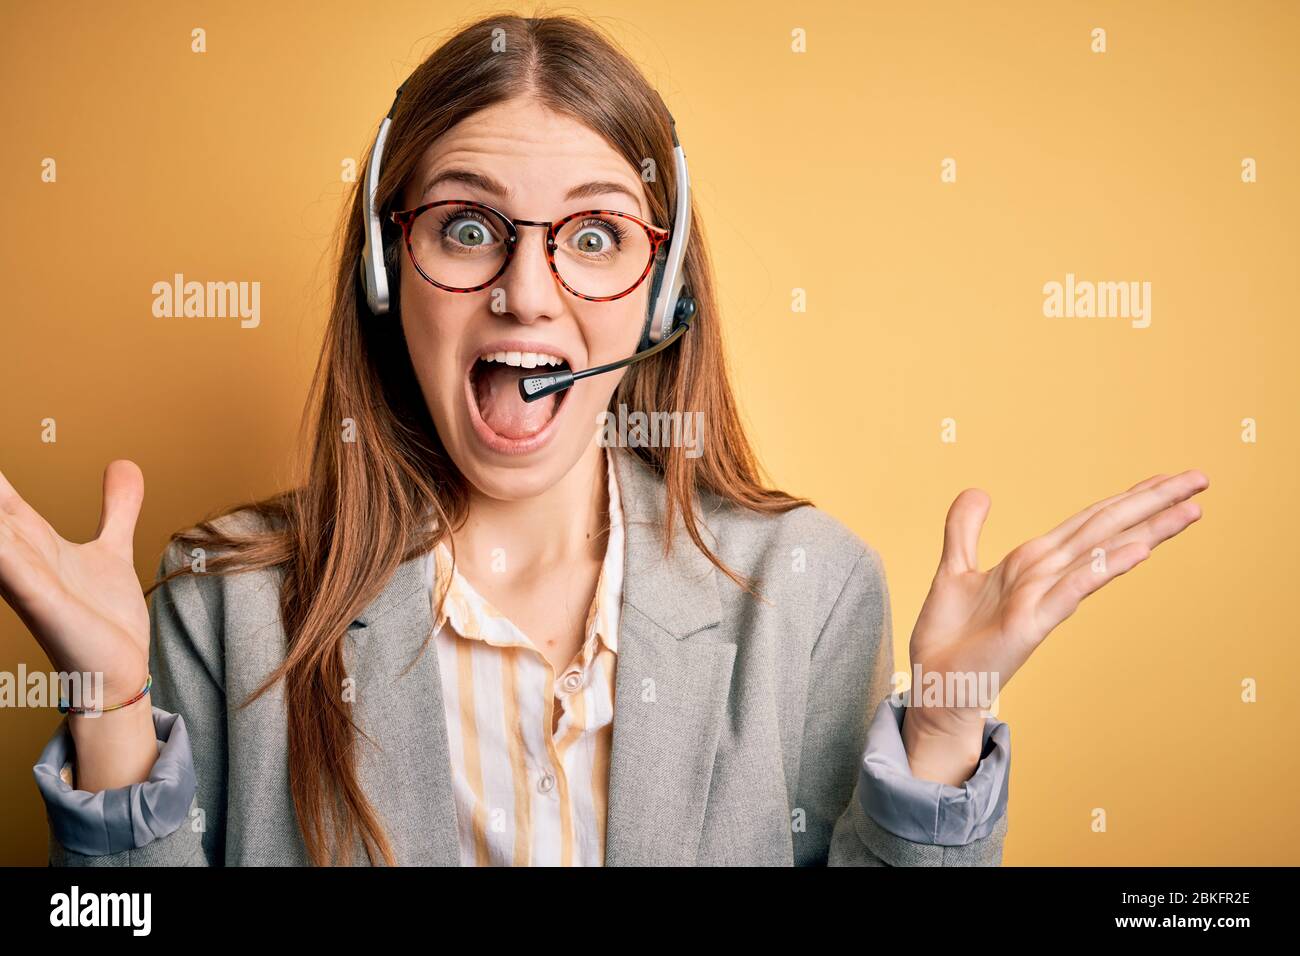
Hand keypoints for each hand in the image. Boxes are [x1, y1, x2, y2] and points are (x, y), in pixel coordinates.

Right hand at [0, 460, 157, 788]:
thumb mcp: (112, 550)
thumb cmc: (103, 617)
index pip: (0, 495)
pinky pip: (14, 573)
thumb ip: (116, 509)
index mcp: (33, 541)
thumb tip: (122, 464)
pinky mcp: (44, 605)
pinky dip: (2, 551)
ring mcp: (28, 581)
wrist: (118, 671)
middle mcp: (21, 557)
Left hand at [900, 470, 1209, 784]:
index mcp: (1033, 562)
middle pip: (1108, 529)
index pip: (1091, 521)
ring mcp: (1044, 598)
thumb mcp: (954, 569)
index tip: (1169, 476)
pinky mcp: (1032, 623)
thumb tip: (979, 490)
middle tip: (1201, 478)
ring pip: (1102, 553)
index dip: (1129, 498)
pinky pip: (1073, 590)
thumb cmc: (949, 637)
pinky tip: (1140, 550)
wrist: (936, 685)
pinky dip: (1104, 568)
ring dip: (1148, 529)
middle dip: (1154, 502)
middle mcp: (1047, 575)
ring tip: (1191, 507)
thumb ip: (966, 529)